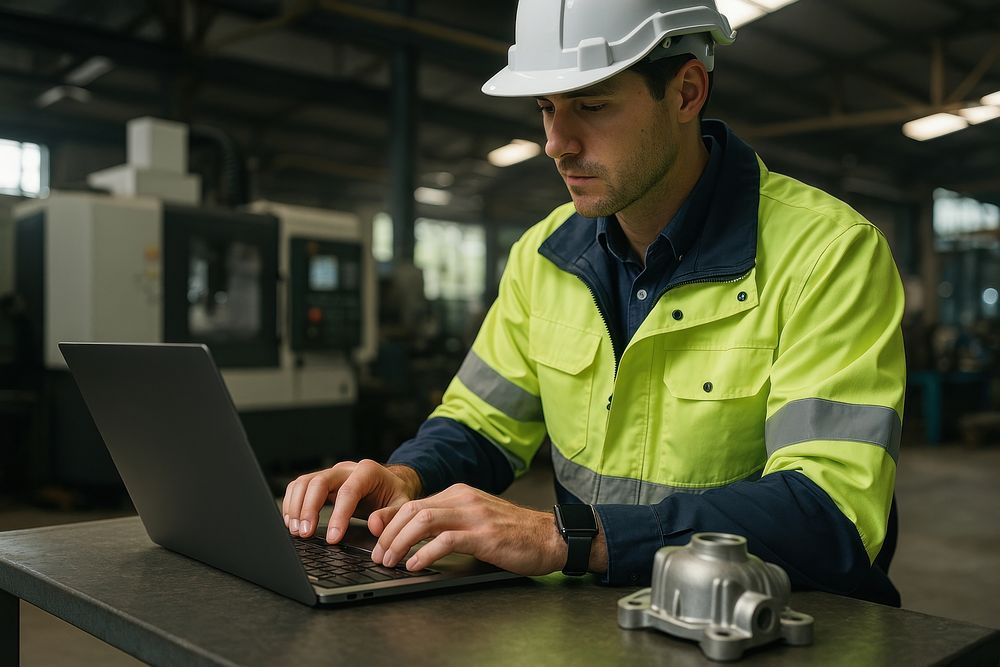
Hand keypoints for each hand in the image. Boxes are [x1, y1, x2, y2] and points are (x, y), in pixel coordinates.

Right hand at [281, 459, 421, 542]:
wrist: (390, 483)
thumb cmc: (395, 494)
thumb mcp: (402, 504)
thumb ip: (391, 515)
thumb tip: (374, 526)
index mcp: (368, 471)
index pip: (348, 491)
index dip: (337, 516)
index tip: (332, 538)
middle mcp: (346, 469)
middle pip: (319, 482)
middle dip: (309, 509)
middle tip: (305, 534)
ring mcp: (331, 473)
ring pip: (305, 482)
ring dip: (296, 506)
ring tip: (296, 531)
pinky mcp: (321, 481)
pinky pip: (300, 486)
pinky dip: (293, 502)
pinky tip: (293, 521)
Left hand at [369, 483, 568, 575]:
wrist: (550, 537)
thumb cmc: (513, 533)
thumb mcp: (474, 521)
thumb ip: (444, 522)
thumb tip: (409, 533)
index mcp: (459, 494)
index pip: (413, 502)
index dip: (389, 521)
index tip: (375, 539)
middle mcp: (464, 499)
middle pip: (412, 509)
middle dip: (388, 534)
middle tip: (379, 556)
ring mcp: (475, 515)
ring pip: (424, 521)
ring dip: (400, 543)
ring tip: (391, 561)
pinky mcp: (484, 535)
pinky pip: (446, 540)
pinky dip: (425, 553)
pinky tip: (416, 566)